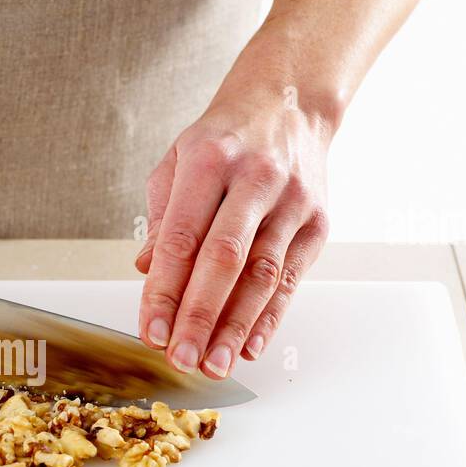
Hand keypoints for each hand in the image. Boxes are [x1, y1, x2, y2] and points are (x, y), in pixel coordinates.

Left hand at [136, 84, 331, 377]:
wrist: (290, 102)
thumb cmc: (225, 138)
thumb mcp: (177, 162)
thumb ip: (161, 218)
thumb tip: (148, 272)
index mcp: (209, 160)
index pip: (181, 238)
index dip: (165, 290)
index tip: (151, 331)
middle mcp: (255, 179)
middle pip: (224, 260)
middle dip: (200, 316)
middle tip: (181, 359)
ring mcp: (292, 202)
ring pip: (261, 276)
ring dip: (236, 328)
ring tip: (214, 365)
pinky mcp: (317, 223)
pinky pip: (291, 279)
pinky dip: (269, 317)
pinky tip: (250, 347)